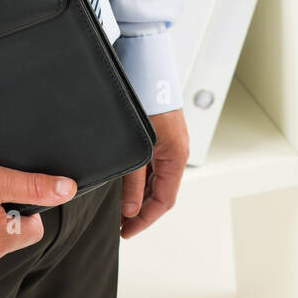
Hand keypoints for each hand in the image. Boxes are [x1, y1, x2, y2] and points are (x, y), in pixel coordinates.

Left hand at [119, 109, 188, 239]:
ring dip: (140, 193)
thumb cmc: (147, 100)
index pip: (164, 201)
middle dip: (141, 209)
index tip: (127, 231)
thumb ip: (134, 180)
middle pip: (161, 191)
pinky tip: (125, 179)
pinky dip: (140, 175)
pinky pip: (152, 162)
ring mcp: (169, 141)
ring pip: (156, 177)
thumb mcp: (138, 148)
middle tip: (120, 222)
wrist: (146, 65)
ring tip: (120, 205)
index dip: (145, 220)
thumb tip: (130, 209)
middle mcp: (176, 151)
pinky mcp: (160, 132)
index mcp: (177, 157)